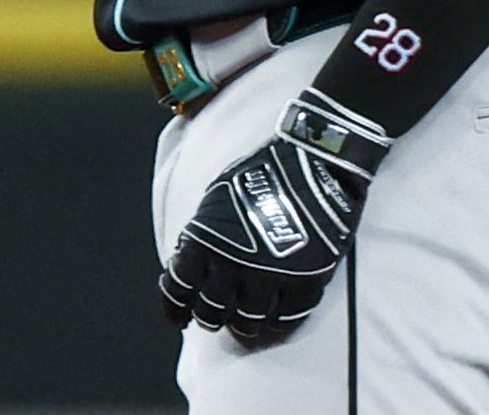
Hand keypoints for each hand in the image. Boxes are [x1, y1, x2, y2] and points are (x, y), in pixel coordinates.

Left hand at [159, 89, 389, 346]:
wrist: (313, 163)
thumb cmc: (261, 174)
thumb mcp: (215, 198)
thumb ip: (201, 234)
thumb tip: (187, 260)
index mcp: (203, 242)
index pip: (178, 289)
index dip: (175, 308)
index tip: (179, 318)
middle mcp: (230, 265)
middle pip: (212, 312)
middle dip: (209, 316)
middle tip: (214, 317)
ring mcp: (269, 277)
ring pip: (248, 323)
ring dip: (243, 325)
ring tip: (244, 322)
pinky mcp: (304, 283)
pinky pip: (287, 318)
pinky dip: (278, 321)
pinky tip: (274, 318)